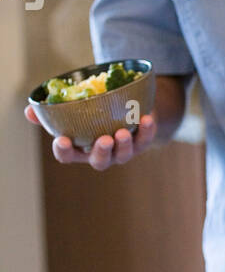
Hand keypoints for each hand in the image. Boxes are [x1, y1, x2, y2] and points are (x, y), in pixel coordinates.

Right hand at [24, 104, 157, 168]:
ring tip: (122, 132)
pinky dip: (147, 130)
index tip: (61, 140)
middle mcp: (102, 154)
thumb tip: (30, 109)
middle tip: (102, 140)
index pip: (68, 156)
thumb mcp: (74, 111)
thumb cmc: (94, 113)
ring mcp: (122, 151)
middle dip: (101, 153)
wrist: (127, 109)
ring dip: (123, 144)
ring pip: (123, 155)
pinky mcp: (142, 142)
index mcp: (80, 149)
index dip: (64, 151)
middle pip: (100, 162)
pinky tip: (146, 118)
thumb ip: (53, 112)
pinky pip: (146, 139)